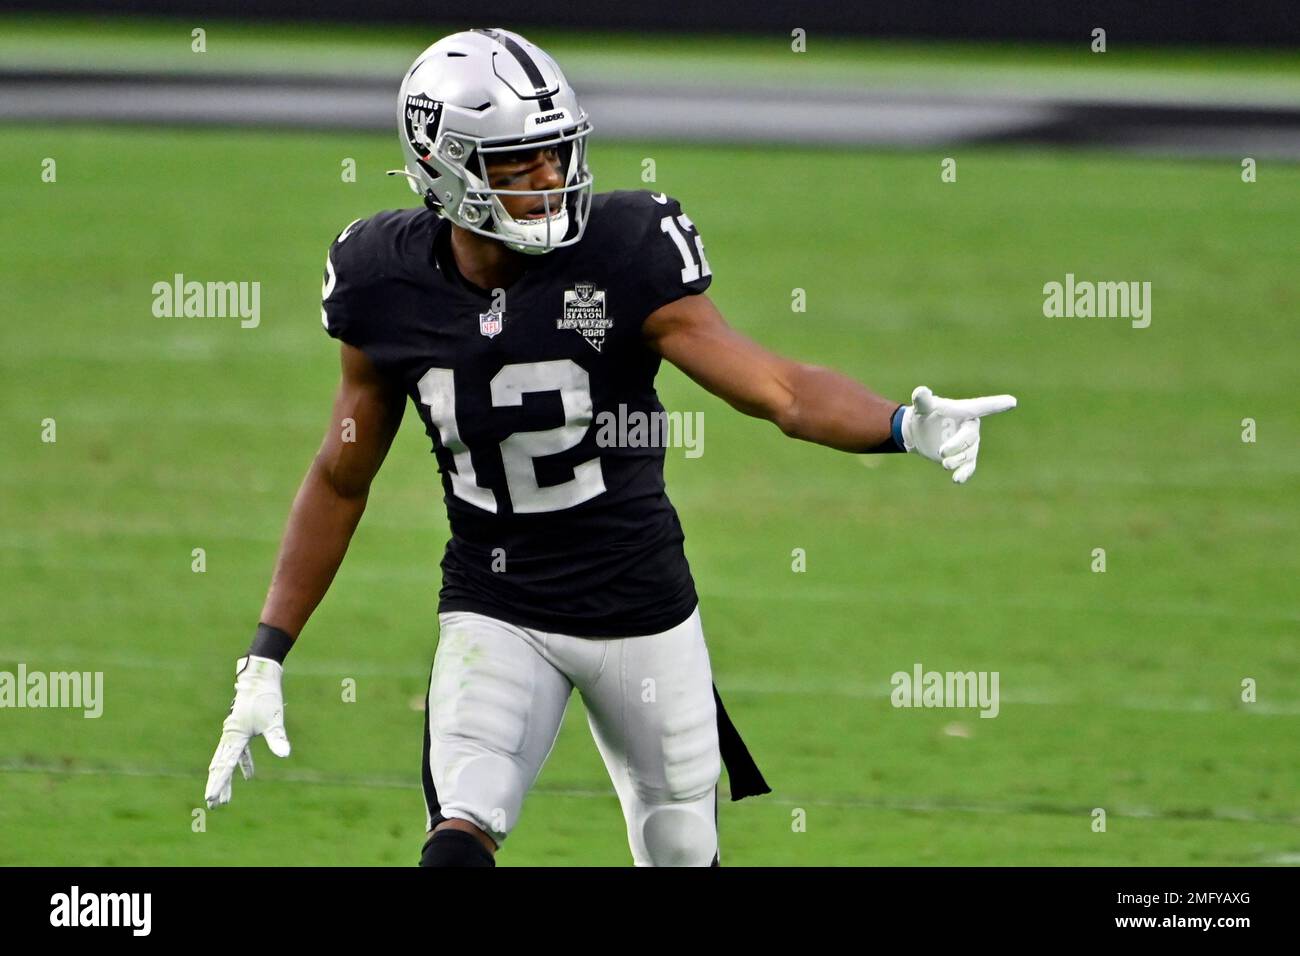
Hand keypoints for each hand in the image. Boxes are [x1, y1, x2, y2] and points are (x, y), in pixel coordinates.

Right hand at [204, 656, 290, 808]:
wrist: (260, 676)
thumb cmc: (266, 697)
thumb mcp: (274, 720)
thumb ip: (277, 738)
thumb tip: (284, 755)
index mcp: (235, 736)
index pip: (226, 765)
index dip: (219, 783)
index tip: (211, 798)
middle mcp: (230, 735)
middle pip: (221, 765)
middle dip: (218, 785)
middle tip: (213, 805)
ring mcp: (234, 732)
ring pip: (227, 760)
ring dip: (227, 778)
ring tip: (224, 798)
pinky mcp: (242, 729)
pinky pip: (240, 752)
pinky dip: (243, 763)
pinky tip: (249, 777)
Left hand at [900, 385, 1017, 483]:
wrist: (920, 432)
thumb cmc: (925, 414)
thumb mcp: (923, 407)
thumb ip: (923, 400)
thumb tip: (921, 391)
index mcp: (964, 411)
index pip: (982, 407)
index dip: (996, 404)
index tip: (1012, 401)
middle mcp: (970, 427)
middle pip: (970, 437)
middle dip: (957, 445)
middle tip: (942, 452)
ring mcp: (969, 444)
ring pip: (968, 454)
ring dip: (957, 460)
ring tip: (944, 464)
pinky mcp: (963, 458)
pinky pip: (968, 466)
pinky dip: (964, 473)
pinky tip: (957, 480)